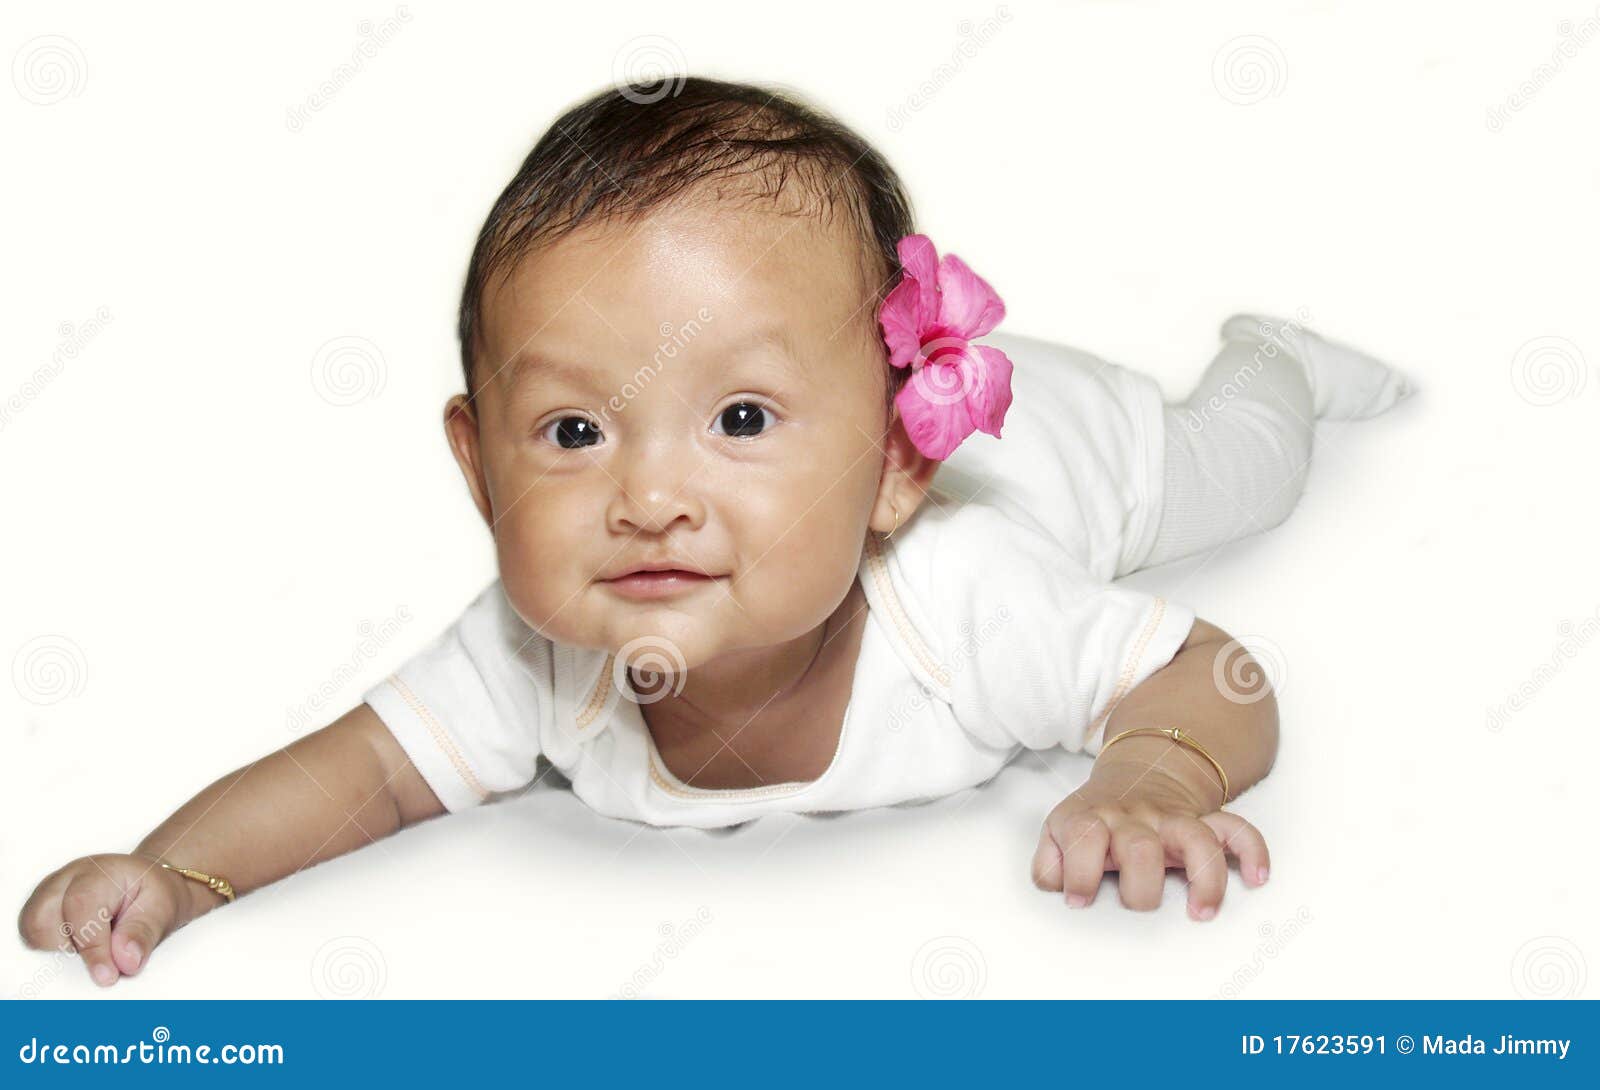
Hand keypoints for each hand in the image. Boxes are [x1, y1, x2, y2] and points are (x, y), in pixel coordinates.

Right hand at [17, 852, 209, 986]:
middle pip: (42, 918)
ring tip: (91, 950)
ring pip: (31, 929)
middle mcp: (67, 878)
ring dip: (57, 951)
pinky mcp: (41, 908)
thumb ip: (144, 934)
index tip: (107, 975)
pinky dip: (50, 950)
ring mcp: (49, 892)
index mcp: (99, 872)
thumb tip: (125, 961)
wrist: (148, 885)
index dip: (91, 947)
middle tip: (102, 959)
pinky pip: (31, 935)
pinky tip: (77, 949)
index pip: (80, 907)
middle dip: (69, 950)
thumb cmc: (154, 894)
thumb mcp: (164, 910)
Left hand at [1030, 762, 1269, 918]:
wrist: (1136, 776)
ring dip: (1203, 878)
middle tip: (1137, 906)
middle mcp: (1134, 819)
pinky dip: (1251, 851)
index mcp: (1093, 820)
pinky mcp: (1203, 822)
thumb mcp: (1060, 831)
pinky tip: (1257, 877)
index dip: (1078, 873)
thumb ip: (1049, 862)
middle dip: (1139, 886)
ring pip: (1194, 838)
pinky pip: (1236, 829)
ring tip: (1201, 913)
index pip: (1085, 838)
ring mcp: (1171, 820)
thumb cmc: (1095, 820)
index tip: (1079, 900)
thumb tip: (1055, 887)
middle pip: (1140, 848)